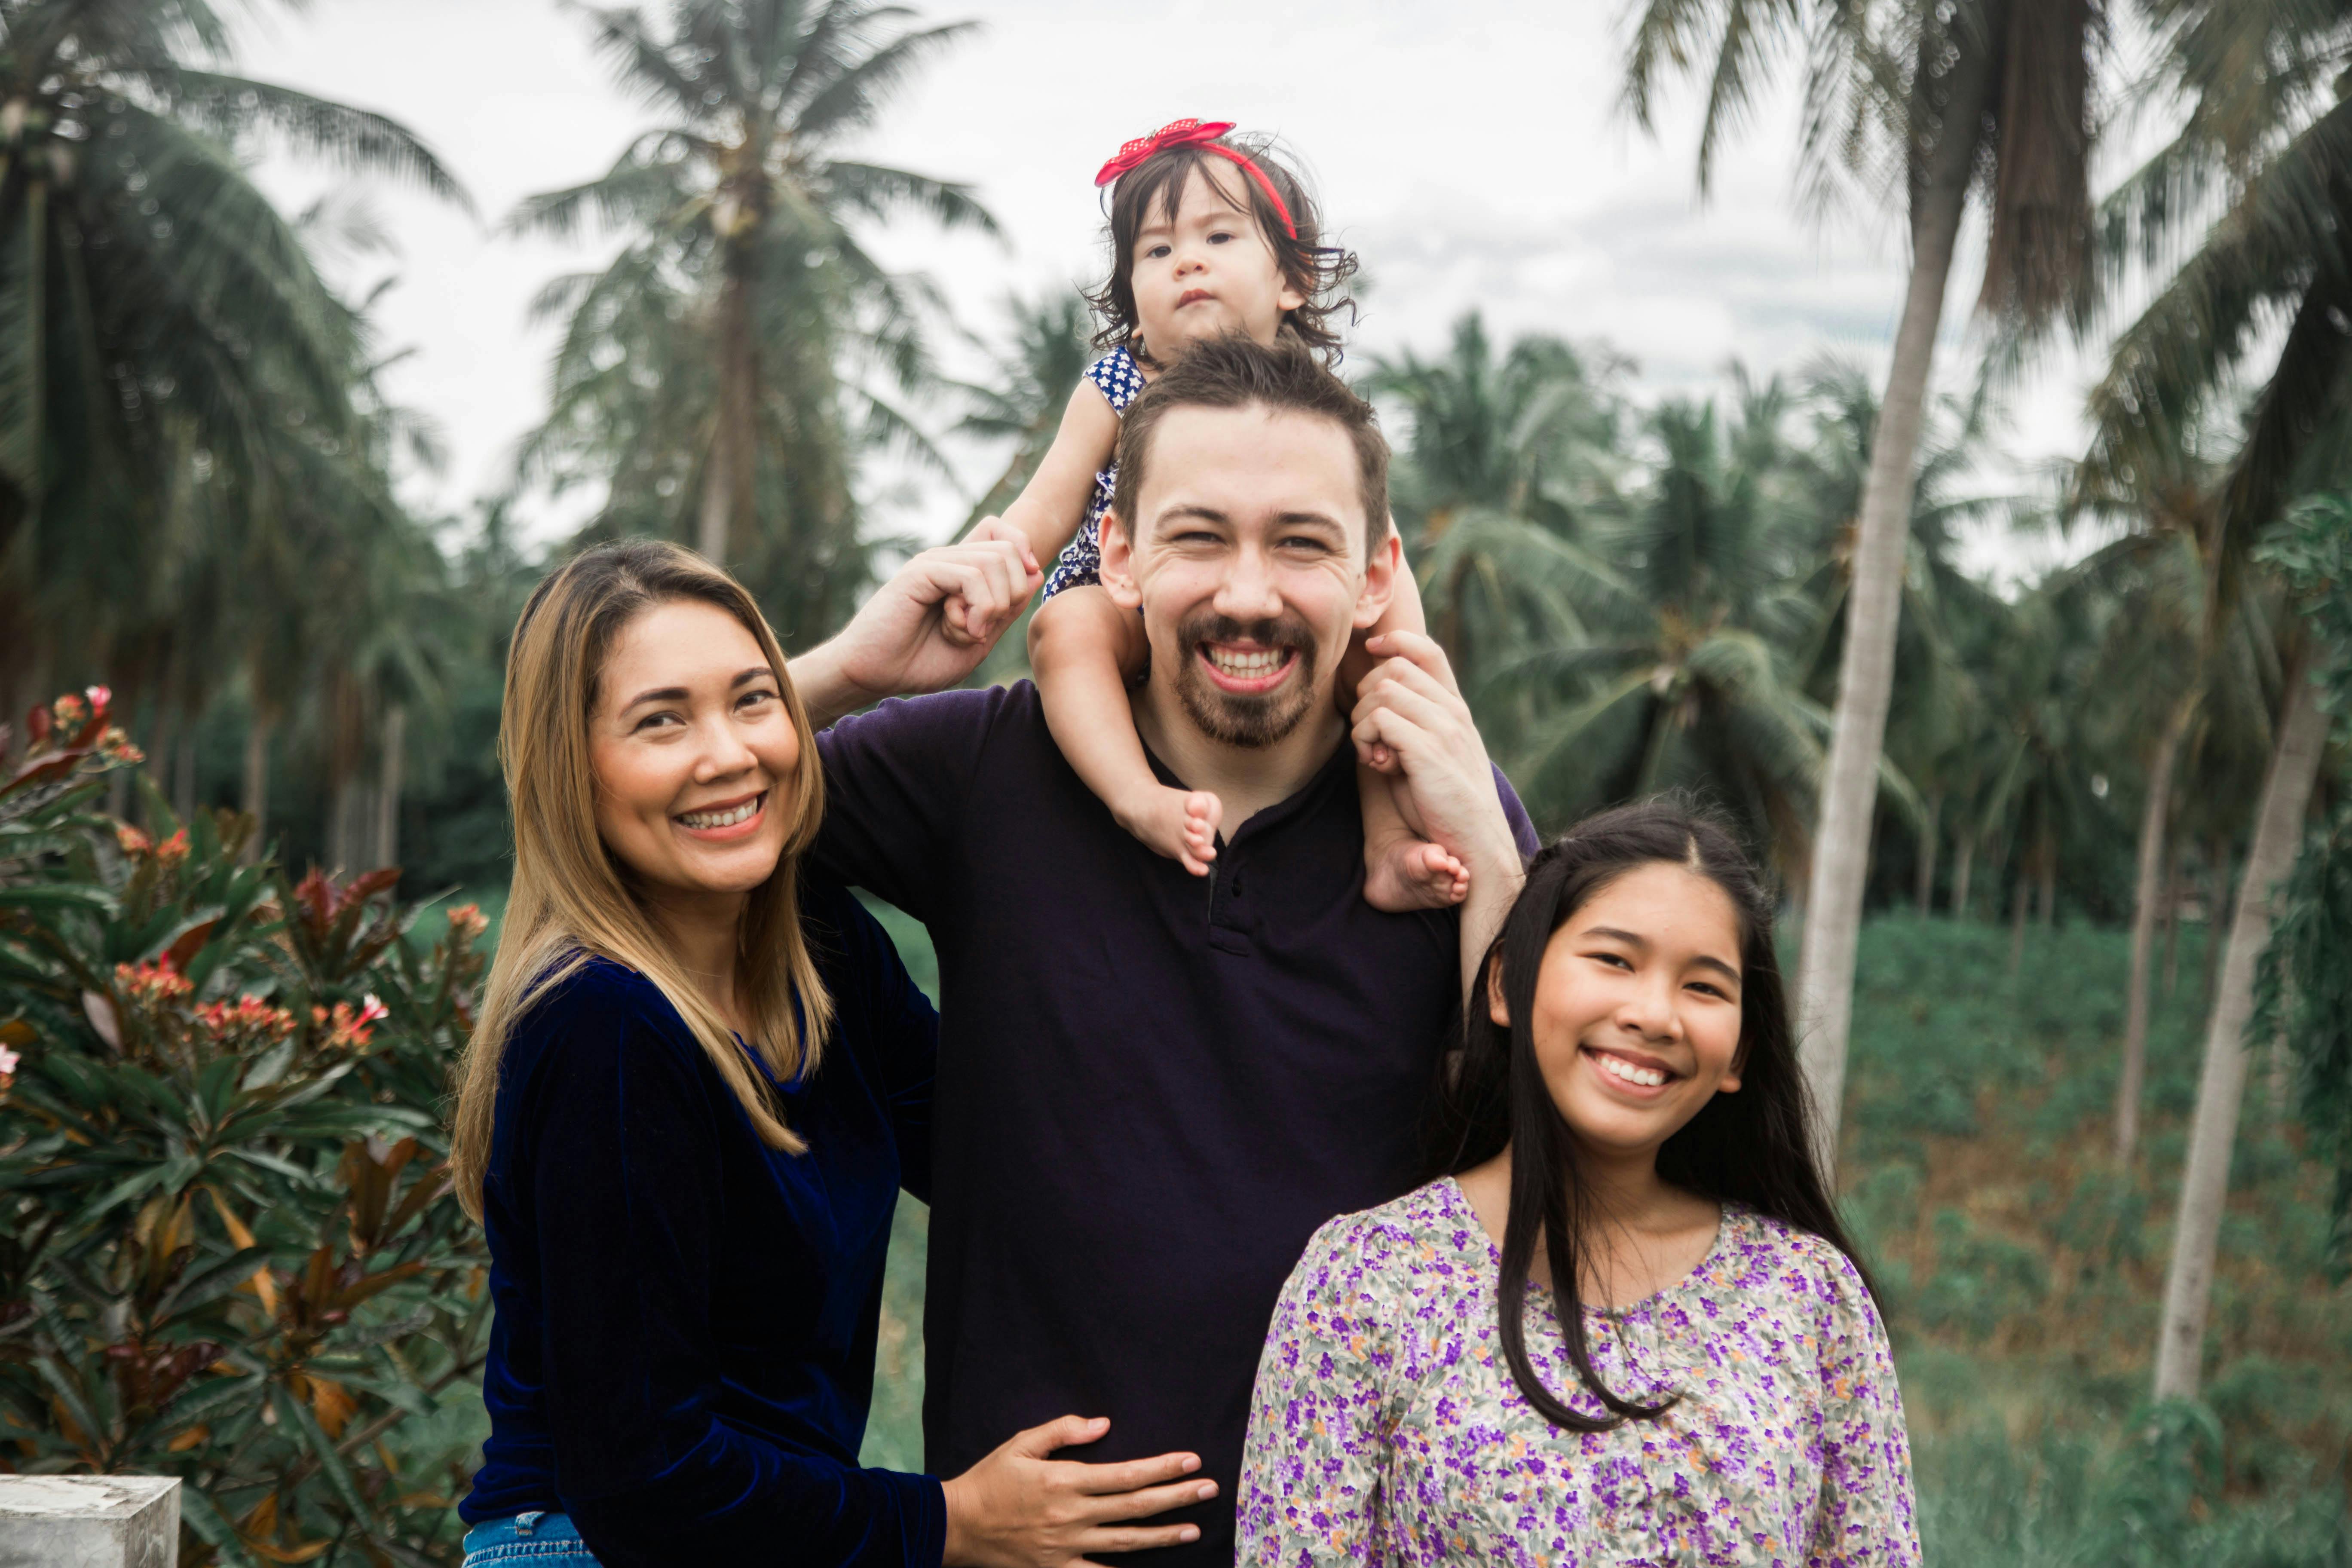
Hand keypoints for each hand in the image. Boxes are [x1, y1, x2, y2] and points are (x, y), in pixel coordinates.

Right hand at [792, 522, 1040, 726]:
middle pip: (1008, 549)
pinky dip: (977, 607)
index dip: (1024, 555)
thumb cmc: (920, 661)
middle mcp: (949, 560)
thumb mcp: (979, 639)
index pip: (1003, 534)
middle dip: (1013, 592)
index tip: (1023, 592)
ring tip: (971, 634)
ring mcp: (934, 563)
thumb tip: (1037, 572)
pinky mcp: (920, 573)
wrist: (875, 673)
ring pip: (994, 562)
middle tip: (988, 627)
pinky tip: (963, 631)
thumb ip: (1006, 609)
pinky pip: (969, 576)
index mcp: (962, 571)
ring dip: (993, 605)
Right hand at [941, 1414, 1215, 1567]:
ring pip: (1126, 1541)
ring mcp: (1067, 1546)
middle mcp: (1071, 1515)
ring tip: (1194, 1528)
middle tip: (1210, 1489)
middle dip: (1176, 1497)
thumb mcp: (1021, 1444)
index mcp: (1065, 1481)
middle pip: (1135, 1507)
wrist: (956, 1526)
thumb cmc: (990, 1480)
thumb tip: (1104, 1423)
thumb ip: (1063, 1431)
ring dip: (1164, 1535)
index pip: (1126, 1475)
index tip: (1191, 1461)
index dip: (1162, 1468)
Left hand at [1350, 631, 1525, 981]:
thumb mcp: (1434, 757)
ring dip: (1364, 721)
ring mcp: (1444, 729)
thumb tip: (1376, 704)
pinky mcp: (1428, 751)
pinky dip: (1366, 739)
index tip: (1372, 649)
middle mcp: (1453, 712)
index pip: (1427, 652)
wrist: (1477, 845)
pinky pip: (1379, 720)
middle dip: (1367, 697)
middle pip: (1392, 670)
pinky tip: (1378, 764)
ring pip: (1381, 692)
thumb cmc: (1448, 807)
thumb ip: (1413, 728)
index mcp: (1456, 710)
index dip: (1395, 642)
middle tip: (1372, 736)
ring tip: (1376, 754)